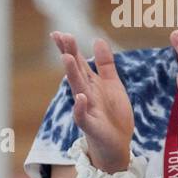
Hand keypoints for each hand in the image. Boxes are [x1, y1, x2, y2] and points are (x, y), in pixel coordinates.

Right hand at [53, 31, 133, 171]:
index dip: (70, 48)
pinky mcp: (92, 126)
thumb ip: (105, 64)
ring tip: (67, 58)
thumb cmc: (112, 114)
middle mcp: (86, 94)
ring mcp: (87, 109)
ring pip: (78, 89)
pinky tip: (80, 97)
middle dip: (69, 54)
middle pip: (76, 71)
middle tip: (61, 37)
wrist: (117, 144)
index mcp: (91, 84)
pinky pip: (83, 116)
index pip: (78, 62)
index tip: (60, 32)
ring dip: (72, 74)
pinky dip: (80, 108)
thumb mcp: (112, 85)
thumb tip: (98, 39)